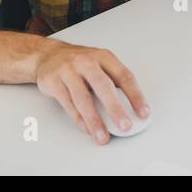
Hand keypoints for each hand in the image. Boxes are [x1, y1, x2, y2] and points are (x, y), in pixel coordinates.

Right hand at [34, 40, 148, 144]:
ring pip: (83, 99)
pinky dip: (79, 120)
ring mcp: (68, 70)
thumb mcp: (99, 64)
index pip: (124, 76)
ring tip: (103, 136)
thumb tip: (131, 108)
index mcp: (103, 57)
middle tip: (125, 126)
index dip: (136, 96)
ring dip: (95, 121)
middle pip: (104, 86)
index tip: (143, 113)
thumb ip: (113, 81)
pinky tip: (87, 129)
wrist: (47, 55)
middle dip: (115, 108)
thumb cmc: (79, 63)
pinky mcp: (53, 81)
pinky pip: (68, 104)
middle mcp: (86, 61)